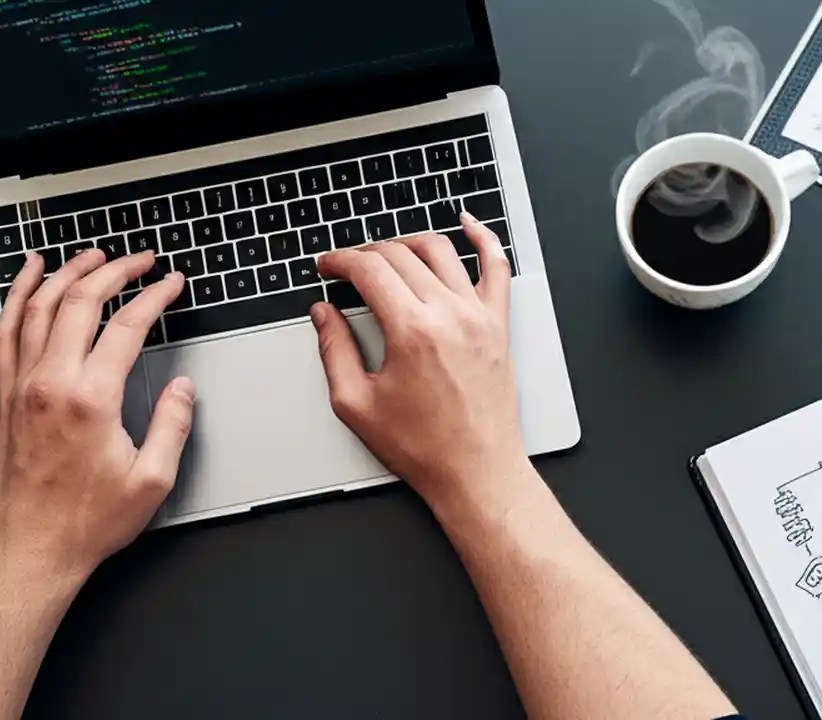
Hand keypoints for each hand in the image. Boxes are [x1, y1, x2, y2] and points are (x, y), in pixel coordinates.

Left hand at [0, 250, 194, 582]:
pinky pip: (7, 331)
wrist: (31, 550)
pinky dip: (18, 297)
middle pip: (81, 303)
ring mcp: (21, 387)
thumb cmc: (85, 523)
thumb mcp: (152, 480)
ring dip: (67, 273)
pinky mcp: (6, 397)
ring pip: (40, 308)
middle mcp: (50, 385)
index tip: (171, 283)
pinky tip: (28, 279)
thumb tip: (182, 389)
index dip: (155, 296)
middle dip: (115, 270)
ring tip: (91, 254)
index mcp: (91, 400)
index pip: (127, 326)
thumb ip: (172, 425)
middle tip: (139, 259)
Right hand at [311, 213, 527, 512]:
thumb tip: (323, 314)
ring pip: (441, 251)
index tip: (327, 267)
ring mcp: (479, 315)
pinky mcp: (498, 324)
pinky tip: (469, 224)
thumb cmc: (423, 446)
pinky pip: (497, 267)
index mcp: (411, 331)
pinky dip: (484, 238)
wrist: (476, 470)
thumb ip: (334, 350)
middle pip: (400, 256)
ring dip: (408, 243)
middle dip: (366, 254)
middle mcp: (449, 314)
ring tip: (388, 254)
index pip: (369, 270)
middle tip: (348, 269)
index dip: (340, 262)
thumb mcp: (356, 404)